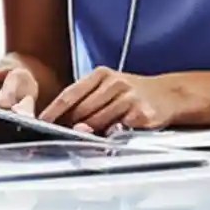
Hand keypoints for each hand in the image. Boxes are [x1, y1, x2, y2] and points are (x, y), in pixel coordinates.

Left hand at [38, 67, 169, 133]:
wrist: (168, 95)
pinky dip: (109, 136)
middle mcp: (114, 83)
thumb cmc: (132, 93)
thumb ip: (86, 100)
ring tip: (89, 136)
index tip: (41, 122)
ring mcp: (128, 98)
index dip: (54, 110)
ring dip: (89, 133)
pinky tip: (111, 135)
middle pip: (81, 110)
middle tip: (62, 134)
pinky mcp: (140, 114)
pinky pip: (116, 130)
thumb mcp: (107, 87)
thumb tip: (63, 120)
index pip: (70, 94)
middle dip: (70, 125)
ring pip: (97, 122)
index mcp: (101, 74)